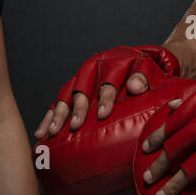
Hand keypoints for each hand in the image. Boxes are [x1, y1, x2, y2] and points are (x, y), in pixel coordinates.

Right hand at [35, 45, 179, 138]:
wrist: (142, 63)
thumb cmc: (149, 74)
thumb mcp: (153, 72)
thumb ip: (146, 78)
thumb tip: (135, 86)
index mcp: (115, 62)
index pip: (108, 80)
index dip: (105, 96)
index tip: (103, 114)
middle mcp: (94, 68)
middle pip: (81, 87)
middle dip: (76, 107)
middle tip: (74, 126)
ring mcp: (82, 78)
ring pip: (66, 94)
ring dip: (57, 113)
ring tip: (51, 132)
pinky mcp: (74, 89)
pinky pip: (59, 102)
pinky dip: (50, 116)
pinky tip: (42, 132)